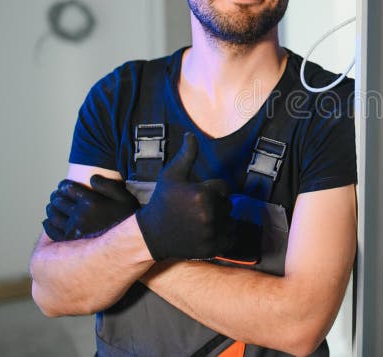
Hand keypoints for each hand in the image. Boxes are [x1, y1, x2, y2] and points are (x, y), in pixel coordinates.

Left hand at [42, 175, 139, 240]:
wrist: (130, 243)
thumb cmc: (129, 217)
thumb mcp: (124, 196)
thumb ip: (107, 185)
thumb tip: (91, 178)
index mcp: (91, 202)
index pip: (68, 188)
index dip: (64, 185)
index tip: (63, 185)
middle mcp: (80, 216)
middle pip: (58, 201)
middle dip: (56, 196)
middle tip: (57, 194)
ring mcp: (74, 230)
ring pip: (53, 216)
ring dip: (51, 208)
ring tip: (52, 206)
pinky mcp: (71, 242)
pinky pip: (52, 232)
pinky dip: (48, 225)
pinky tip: (49, 221)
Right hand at [135, 132, 232, 260]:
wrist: (151, 234)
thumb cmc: (162, 201)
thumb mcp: (171, 175)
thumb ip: (186, 155)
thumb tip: (191, 134)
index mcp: (202, 194)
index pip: (224, 188)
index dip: (211, 190)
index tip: (195, 196)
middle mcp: (209, 214)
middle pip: (228, 204)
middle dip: (216, 205)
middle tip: (196, 210)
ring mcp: (211, 233)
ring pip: (230, 221)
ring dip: (221, 220)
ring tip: (200, 222)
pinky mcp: (212, 249)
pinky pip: (231, 238)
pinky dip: (223, 236)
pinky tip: (207, 233)